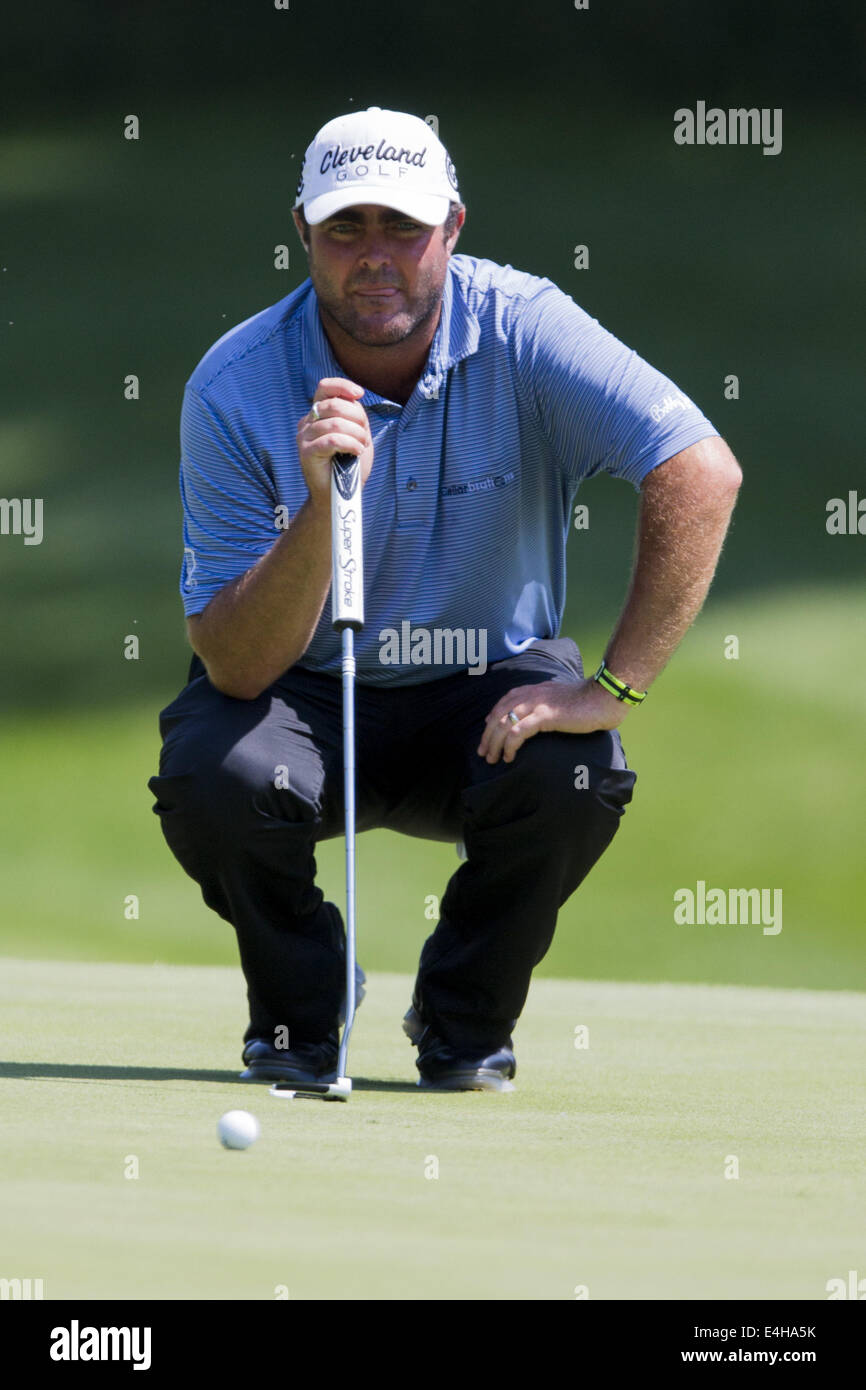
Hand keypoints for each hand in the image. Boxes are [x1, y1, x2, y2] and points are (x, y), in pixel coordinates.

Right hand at [296, 377, 373, 506]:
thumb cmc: (349, 465)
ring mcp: (304, 437)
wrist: (340, 495)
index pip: (325, 388)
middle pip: (334, 405)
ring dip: (356, 435)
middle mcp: (307, 423)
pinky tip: (356, 452)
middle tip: (364, 436)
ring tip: (361, 446)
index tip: (360, 394)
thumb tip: (355, 397)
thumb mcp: (357, 433)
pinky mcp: (306, 453)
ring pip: (336, 423)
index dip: (343, 386)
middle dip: (357, 418)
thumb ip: (354, 414)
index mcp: (317, 415)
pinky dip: (350, 444)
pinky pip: (332, 440)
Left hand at [477, 677, 628, 763]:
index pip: (503, 703)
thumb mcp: (560, 700)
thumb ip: (546, 705)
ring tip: (492, 759)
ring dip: (494, 744)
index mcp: (533, 690)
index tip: (487, 735)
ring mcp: (536, 704)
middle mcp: (530, 695)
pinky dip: (509, 746)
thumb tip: (537, 718)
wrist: (603, 697)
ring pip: (504, 725)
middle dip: (487, 736)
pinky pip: (518, 733)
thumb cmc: (587, 702)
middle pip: (498, 715)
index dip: (492, 719)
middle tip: (483, 753)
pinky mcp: (544, 716)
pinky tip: (509, 757)